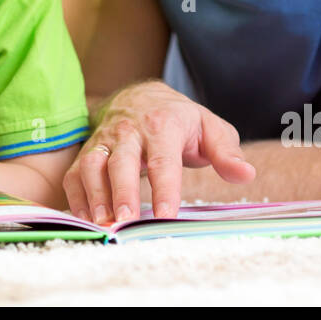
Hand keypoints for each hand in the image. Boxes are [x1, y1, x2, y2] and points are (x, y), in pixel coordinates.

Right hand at [63, 81, 255, 225]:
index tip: (166, 215)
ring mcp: (105, 141)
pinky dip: (77, 197)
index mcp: (162, 125)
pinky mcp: (89, 151)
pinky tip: (87, 219)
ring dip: (95, 195)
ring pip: (92, 165)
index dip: (164, 188)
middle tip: (125, 221)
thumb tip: (245, 174)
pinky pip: (75, 173)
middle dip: (122, 192)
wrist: (139, 96)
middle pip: (121, 161)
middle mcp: (129, 131)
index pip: (163, 159)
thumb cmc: (179, 120)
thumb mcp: (208, 127)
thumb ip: (226, 151)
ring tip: (103, 223)